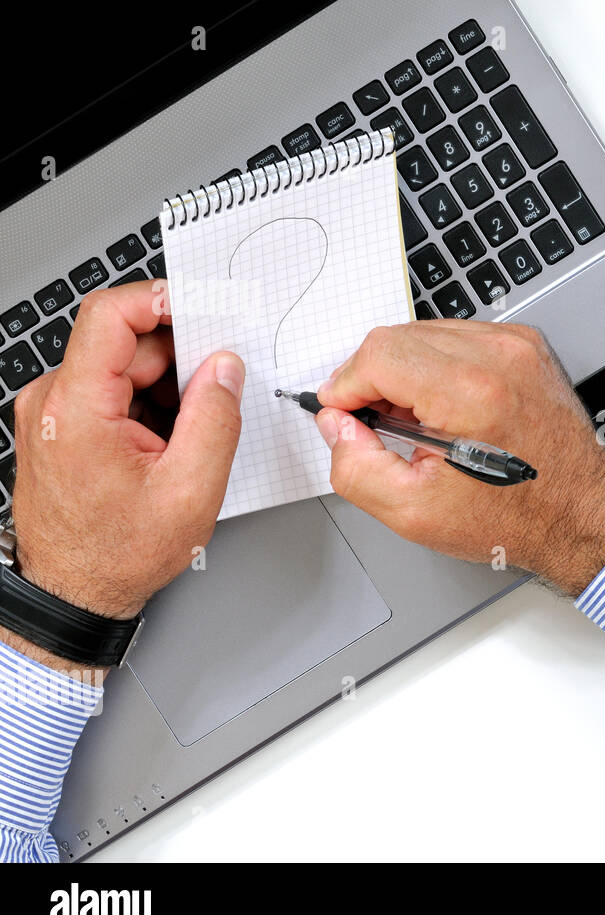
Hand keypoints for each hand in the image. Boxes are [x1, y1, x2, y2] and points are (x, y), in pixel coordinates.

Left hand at [2, 282, 244, 673]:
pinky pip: (110, 393)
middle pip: (123, 344)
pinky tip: (166, 446)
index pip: (111, 316)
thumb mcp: (191, 488)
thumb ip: (215, 418)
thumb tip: (223, 368)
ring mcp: (51, 414)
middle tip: (216, 391)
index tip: (202, 309)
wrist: (74, 593)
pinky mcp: (58, 427)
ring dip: (164, 389)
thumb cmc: (118, 554)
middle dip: (178, 360)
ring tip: (187, 439)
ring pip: (120, 369)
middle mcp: (52, 402)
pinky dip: (146, 407)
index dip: (161, 302)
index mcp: (76, 409)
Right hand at [314, 321, 604, 594]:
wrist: (580, 513)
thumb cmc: (516, 517)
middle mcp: (498, 359)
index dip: (346, 386)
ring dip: (406, 371)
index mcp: (472, 394)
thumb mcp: (415, 514)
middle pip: (397, 338)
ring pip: (425, 333)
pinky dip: (439, 366)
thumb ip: (357, 467)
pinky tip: (448, 407)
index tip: (343, 413)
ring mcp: (516, 346)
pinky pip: (459, 337)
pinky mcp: (526, 346)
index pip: (378, 355)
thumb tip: (336, 427)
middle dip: (372, 379)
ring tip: (419, 421)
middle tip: (378, 425)